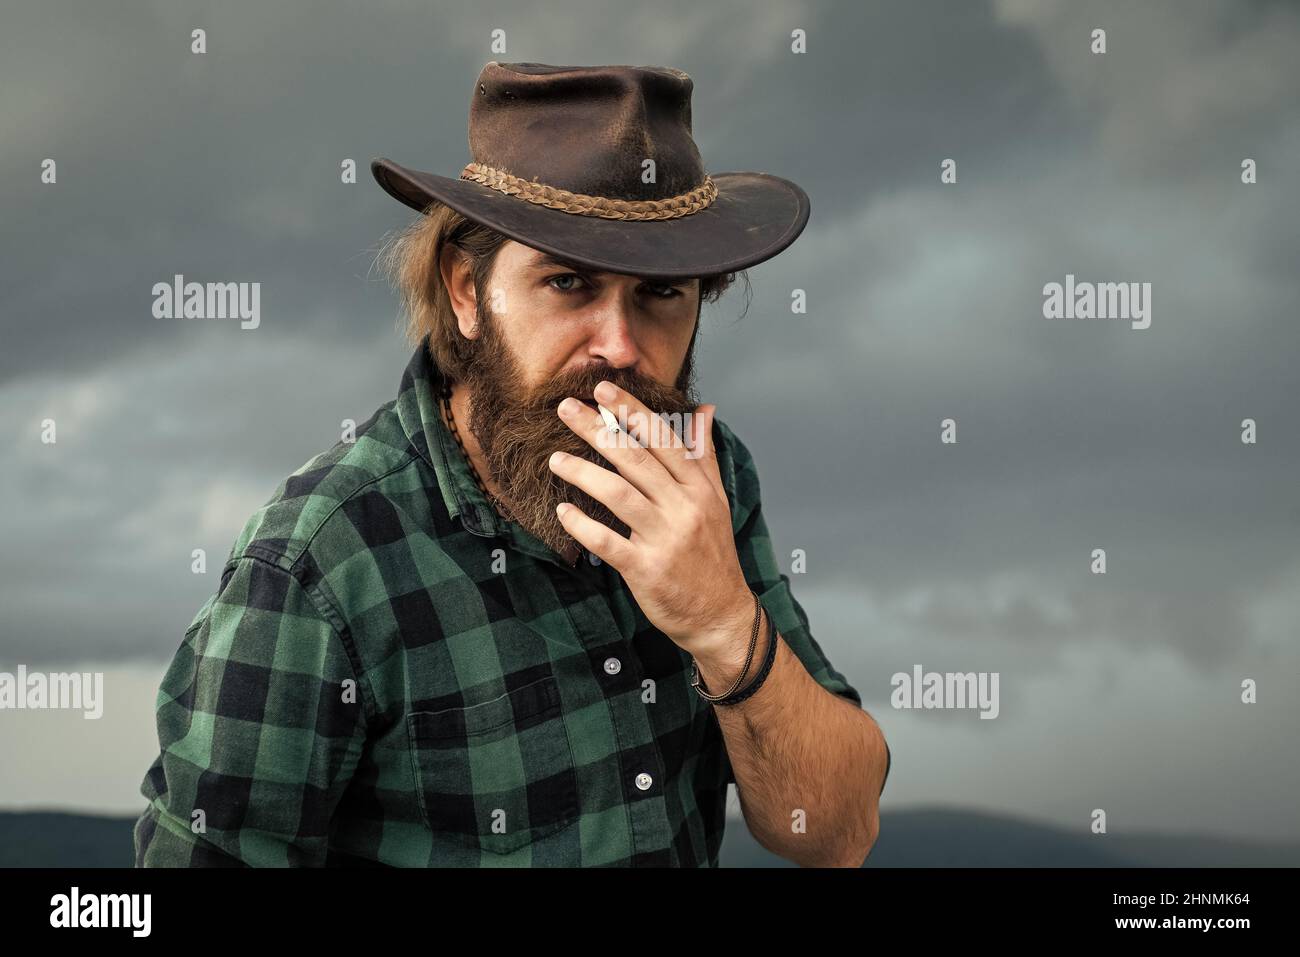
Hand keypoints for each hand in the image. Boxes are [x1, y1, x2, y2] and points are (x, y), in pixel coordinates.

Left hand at [548, 380, 753, 654]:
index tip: (603, 390)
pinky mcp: (646, 569)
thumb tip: (704, 410)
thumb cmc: (713, 555)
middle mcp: (683, 508)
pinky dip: (583, 525)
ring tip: (555, 459)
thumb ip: (704, 454)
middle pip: (635, 459)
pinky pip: (607, 542)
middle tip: (565, 408)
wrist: (720, 614)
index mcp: (699, 489)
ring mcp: (665, 539)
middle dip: (598, 429)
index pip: (663, 439)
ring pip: (618, 494)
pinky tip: (563, 511)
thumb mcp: (716, 500)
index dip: (631, 412)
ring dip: (583, 472)